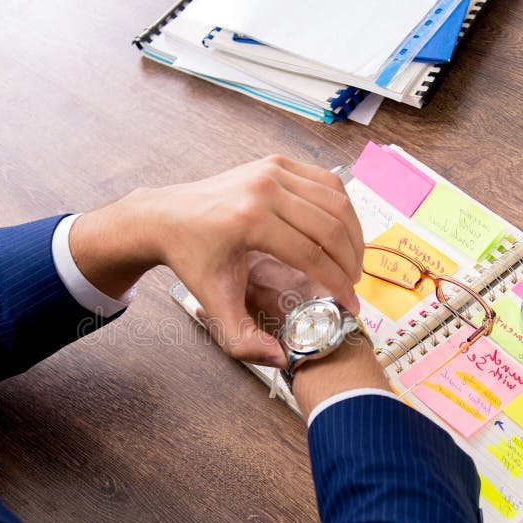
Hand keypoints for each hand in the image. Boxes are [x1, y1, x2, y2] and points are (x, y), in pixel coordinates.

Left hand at [70, 156, 363, 365]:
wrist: (168, 217)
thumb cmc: (192, 259)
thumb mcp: (214, 304)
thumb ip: (243, 339)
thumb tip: (282, 360)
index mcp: (249, 221)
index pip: (311, 255)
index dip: (338, 284)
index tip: (350, 305)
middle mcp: (263, 188)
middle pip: (330, 226)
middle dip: (351, 262)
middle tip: (354, 286)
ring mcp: (272, 169)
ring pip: (337, 201)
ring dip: (354, 234)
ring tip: (353, 263)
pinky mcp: (277, 162)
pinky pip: (327, 182)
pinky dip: (343, 209)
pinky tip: (341, 233)